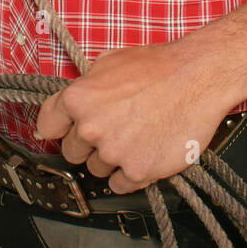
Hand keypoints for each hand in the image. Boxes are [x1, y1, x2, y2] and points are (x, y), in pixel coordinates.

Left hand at [34, 39, 232, 193]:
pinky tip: (143, 154)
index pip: (47, 126)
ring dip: (111, 159)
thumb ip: (86, 85)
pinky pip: (119, 185)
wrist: (199, 77)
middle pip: (72, 152)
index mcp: (78, 98)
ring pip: (96, 169)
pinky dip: (129, 174)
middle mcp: (90, 127)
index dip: (58, 128)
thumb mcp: (110, 62)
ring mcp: (113, 152)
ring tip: (136, 137)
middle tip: (113, 130)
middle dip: (88, 144)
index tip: (65, 132)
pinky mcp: (137, 171)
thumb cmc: (159, 66)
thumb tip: (71, 102)